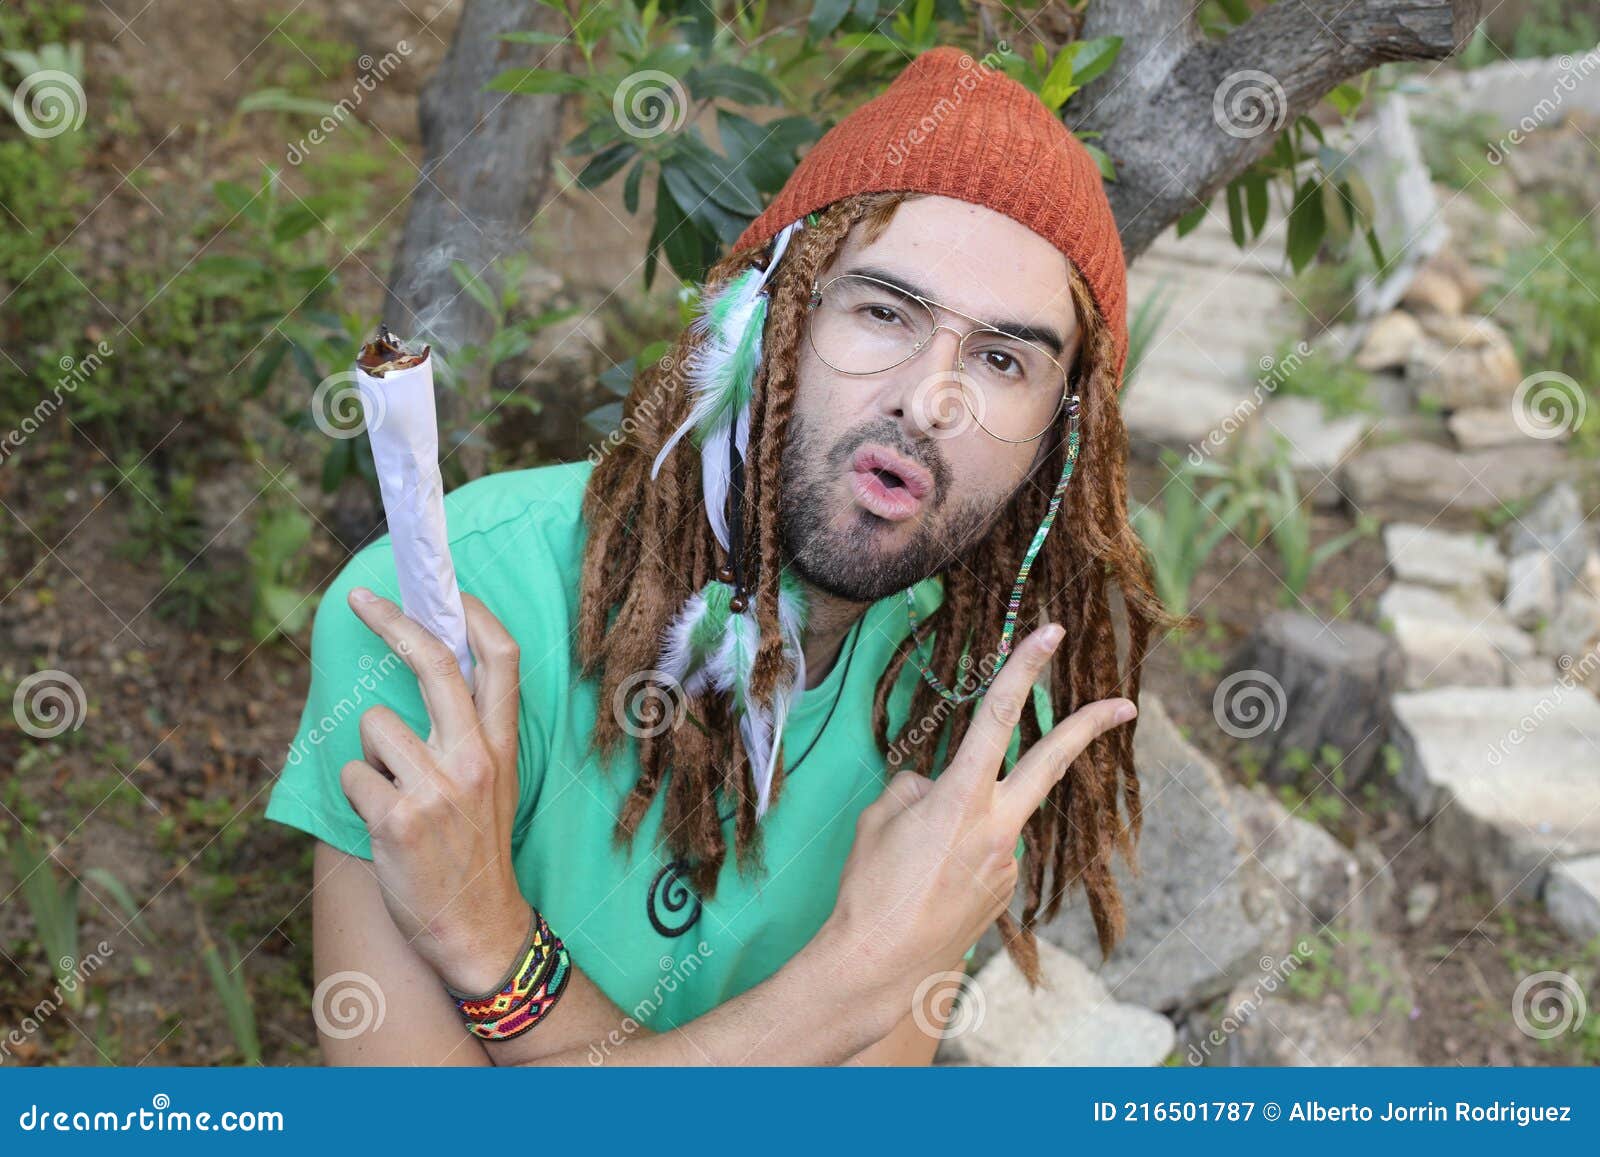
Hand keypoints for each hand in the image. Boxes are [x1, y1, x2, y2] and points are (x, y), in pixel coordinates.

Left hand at [338, 587, 530, 993]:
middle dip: (392, 622)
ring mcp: (437, 788)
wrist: (476, 928)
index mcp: (501, 746)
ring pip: (374, 725)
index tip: (446, 589)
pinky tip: (380, 822)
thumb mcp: (496, 784)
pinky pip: (350, 775)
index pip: (500, 660)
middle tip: (361, 599)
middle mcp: (474, 759)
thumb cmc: (476, 851)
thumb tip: (434, 668)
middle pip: (434, 664)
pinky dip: (354, 794)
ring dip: (369, 753)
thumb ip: (473, 732)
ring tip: (392, 792)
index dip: (473, 614)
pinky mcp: (397, 820)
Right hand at [819, 623, 1135, 1008]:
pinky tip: (929, 882)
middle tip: (1126, 705)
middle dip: (1089, 728)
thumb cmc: (870, 888)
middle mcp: (998, 826)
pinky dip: (961, 851)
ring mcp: (1009, 862)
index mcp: (963, 797)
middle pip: (1051, 762)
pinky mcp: (1006, 890)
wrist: (881, 966)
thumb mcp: (879, 818)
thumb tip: (935, 787)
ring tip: (912, 864)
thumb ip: (914, 787)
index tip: (1049, 633)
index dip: (1024, 668)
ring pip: (997, 813)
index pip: (998, 716)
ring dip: (966, 817)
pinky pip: (986, 850)